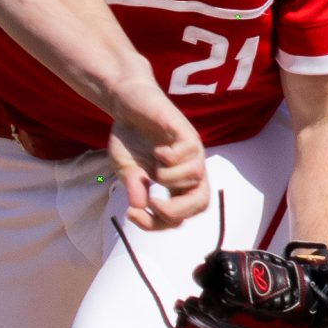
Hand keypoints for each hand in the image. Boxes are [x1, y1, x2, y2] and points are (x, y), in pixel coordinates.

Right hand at [105, 81, 206, 229]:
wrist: (127, 104)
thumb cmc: (130, 137)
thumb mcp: (126, 168)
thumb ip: (134, 187)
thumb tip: (138, 206)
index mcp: (177, 184)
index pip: (181, 216)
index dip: (158, 223)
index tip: (132, 215)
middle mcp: (189, 169)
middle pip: (201, 202)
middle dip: (176, 211)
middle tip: (153, 204)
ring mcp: (191, 151)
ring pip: (195, 177)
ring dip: (170, 179)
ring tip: (153, 169)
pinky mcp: (186, 132)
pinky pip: (190, 152)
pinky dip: (171, 158)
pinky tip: (158, 151)